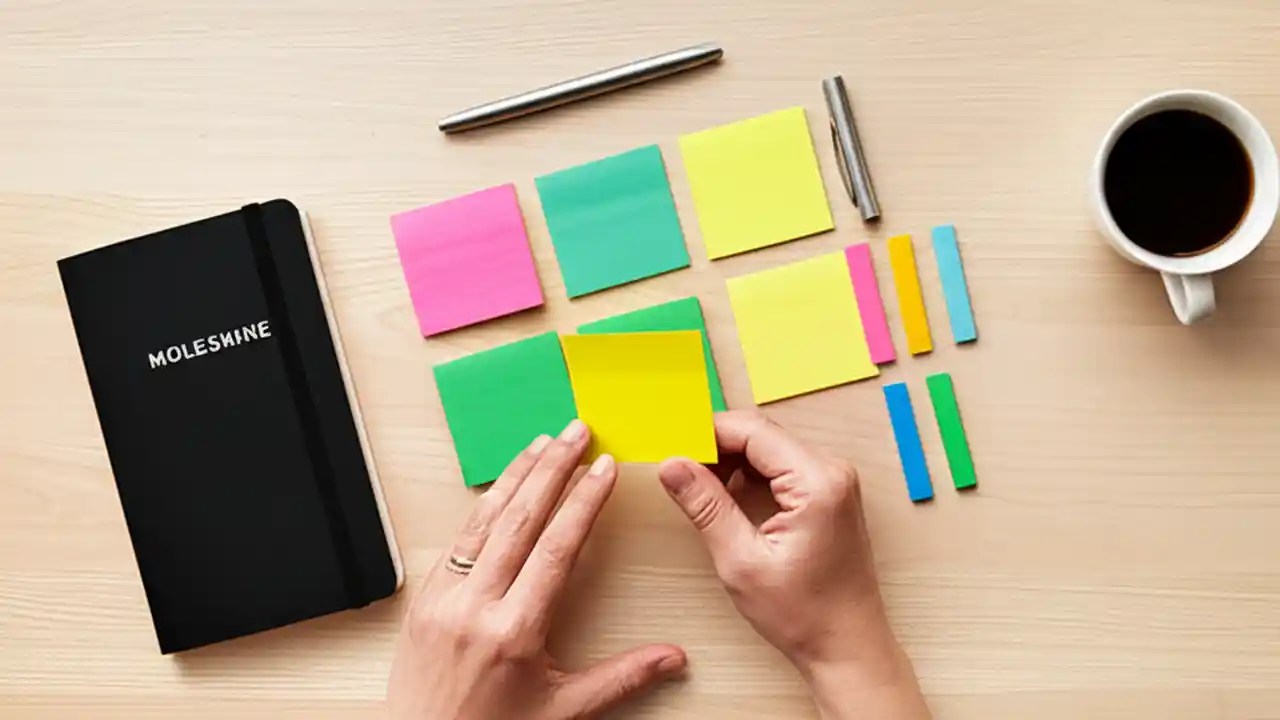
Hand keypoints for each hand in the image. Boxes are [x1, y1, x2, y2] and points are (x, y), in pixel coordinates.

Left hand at [387, 419, 686, 719]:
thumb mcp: (564, 711)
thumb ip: (621, 678)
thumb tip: (675, 658)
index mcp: (515, 631)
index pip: (556, 548)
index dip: (583, 502)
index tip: (602, 468)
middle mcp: (474, 607)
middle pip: (520, 520)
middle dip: (552, 469)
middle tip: (576, 433)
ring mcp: (443, 600)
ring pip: (483, 522)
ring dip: (515, 476)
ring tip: (541, 443)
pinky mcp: (423, 601)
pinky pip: (456, 542)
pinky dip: (481, 508)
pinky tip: (500, 488)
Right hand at [658, 411, 928, 719]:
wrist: (847, 647)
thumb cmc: (803, 615)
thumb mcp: (741, 561)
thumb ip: (705, 506)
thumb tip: (672, 465)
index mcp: (817, 482)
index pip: (752, 431)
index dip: (707, 431)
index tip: (671, 441)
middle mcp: (832, 471)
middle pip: (761, 435)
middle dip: (716, 445)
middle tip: (676, 465)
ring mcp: (833, 481)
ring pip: (769, 449)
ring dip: (730, 460)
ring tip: (695, 484)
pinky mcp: (828, 494)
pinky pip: (781, 468)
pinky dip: (749, 475)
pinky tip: (724, 495)